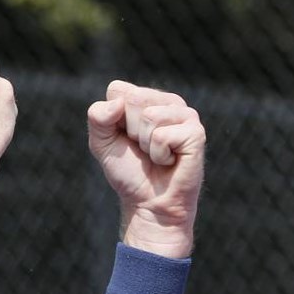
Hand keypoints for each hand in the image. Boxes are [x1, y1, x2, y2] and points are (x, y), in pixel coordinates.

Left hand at [87, 81, 205, 257]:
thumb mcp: (102, 143)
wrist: (148, 204)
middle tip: (142, 149)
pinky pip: (162, 136)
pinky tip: (170, 161)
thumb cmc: (129, 172)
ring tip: (156, 156)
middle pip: (132, 100)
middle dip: (129, 131)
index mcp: (146, 97)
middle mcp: (168, 101)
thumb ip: (97, 118)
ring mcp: (186, 115)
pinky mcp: (196, 132)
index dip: (112, 119)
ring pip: (149, 116)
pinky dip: (159, 155)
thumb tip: (117, 103)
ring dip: (145, 145)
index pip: (117, 89)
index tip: (125, 138)